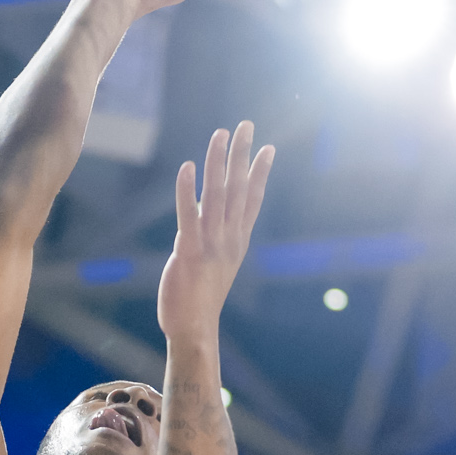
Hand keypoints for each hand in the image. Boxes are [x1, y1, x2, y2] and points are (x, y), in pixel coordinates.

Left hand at [159, 122, 274, 341]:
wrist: (194, 329)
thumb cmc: (201, 296)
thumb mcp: (217, 261)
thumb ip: (217, 233)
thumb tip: (209, 207)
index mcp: (237, 240)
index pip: (252, 200)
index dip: (260, 172)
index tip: (268, 147)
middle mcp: (229, 239)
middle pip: (238, 190)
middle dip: (242, 156)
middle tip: (246, 125)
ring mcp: (211, 245)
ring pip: (217, 196)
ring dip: (218, 163)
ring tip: (220, 135)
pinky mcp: (189, 253)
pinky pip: (188, 217)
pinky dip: (187, 191)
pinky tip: (187, 168)